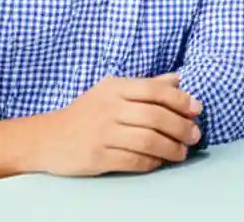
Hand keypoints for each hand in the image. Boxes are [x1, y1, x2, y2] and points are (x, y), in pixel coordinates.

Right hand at [30, 73, 203, 175]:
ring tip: (181, 152)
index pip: (155, 90)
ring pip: (147, 140)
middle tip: (194, 136)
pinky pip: (132, 160)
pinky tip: (158, 162)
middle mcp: (109, 107)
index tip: (197, 110)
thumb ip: (146, 86)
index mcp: (115, 87)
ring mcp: (101, 132)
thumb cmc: (87, 113)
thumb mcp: (113, 92)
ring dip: (170, 148)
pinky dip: (151, 162)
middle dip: (181, 128)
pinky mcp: (95, 156)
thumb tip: (178, 80)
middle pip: (155, 116)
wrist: (46, 138)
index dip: (181, 100)